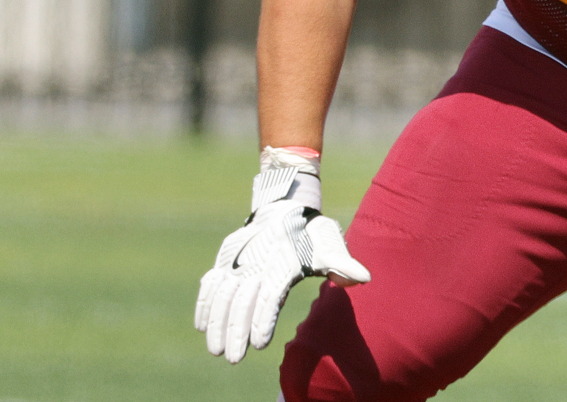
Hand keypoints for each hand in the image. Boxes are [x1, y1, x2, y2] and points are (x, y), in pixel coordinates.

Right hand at [194, 160, 368, 362]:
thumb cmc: (313, 235)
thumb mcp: (330, 246)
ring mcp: (239, 260)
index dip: (263, 321)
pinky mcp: (226, 259)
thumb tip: (364, 278)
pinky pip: (211, 282)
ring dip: (217, 323)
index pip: (269, 297)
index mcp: (283, 263)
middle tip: (233, 358)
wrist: (287, 208)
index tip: (258, 344)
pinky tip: (202, 326)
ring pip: (222, 295)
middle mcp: (258, 262)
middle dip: (236, 331)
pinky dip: (205, 303)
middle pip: (242, 302)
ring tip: (216, 349)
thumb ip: (342, 264)